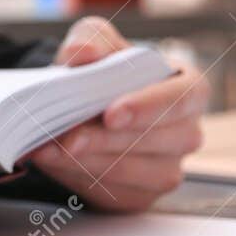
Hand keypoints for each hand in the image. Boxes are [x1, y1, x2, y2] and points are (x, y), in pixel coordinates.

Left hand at [28, 16, 206, 211]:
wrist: (85, 107)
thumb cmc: (102, 70)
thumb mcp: (95, 41)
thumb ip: (91, 40)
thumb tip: (84, 53)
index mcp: (188, 88)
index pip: (183, 98)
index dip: (148, 107)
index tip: (111, 114)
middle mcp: (186, 132)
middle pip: (152, 140)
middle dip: (104, 139)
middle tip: (67, 137)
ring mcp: (167, 169)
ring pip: (130, 170)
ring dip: (85, 161)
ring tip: (47, 147)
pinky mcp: (140, 196)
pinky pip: (112, 192)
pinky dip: (77, 176)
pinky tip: (51, 160)